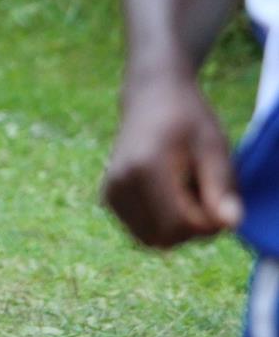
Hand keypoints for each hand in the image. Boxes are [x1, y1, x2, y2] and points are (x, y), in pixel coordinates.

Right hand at [102, 75, 241, 247]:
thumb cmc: (187, 119)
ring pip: (152, 240)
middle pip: (165, 238)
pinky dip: (160, 223)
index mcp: (144, 167)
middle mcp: (120, 182)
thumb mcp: (213, 145)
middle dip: (192, 228)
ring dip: (176, 228)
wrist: (151, 95)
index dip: (208, 222)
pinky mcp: (108, 198)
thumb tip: (229, 224)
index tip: (219, 198)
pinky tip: (168, 194)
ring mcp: (110, 191)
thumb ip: (221, 186)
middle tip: (203, 192)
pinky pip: (142, 232)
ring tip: (184, 191)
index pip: (181, 224)